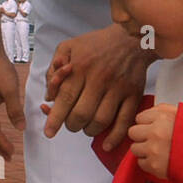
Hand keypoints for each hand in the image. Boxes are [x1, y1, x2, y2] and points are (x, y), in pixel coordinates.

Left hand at [39, 24, 151, 150]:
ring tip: (85, 127)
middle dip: (71, 125)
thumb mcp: (68, 47)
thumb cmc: (96, 44)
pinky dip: (114, 137)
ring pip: (100, 120)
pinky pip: (124, 121)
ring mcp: (118, 88)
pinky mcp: (134, 95)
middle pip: (81, 114)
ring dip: (88, 130)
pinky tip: (106, 144)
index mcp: (81, 68)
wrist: (131, 38)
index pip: (65, 98)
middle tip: (70, 124)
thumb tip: (49, 96)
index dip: (55, 118)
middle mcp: (99, 79)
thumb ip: (53, 69)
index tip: (49, 132)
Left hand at [128, 103, 176, 178]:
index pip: (139, 118)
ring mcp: (153, 150)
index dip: (147, 123)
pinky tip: (161, 161)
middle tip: (153, 140)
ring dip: (144, 150)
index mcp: (163, 117)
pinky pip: (141, 163)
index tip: (155, 127)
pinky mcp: (154, 166)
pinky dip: (148, 163)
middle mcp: (155, 132)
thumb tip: (147, 116)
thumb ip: (163, 112)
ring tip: (158, 151)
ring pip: (134, 148)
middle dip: (141, 136)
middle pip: (133, 132)